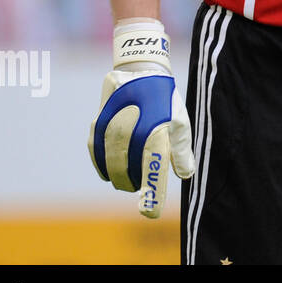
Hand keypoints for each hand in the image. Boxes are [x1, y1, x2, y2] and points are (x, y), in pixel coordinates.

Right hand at [88, 18, 194, 217]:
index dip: (152, 194)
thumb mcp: (179, 119)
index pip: (154, 168)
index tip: (151, 213)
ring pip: (111, 166)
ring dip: (120, 177)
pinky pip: (97, 154)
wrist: (138, 69)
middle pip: (129, 172)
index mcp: (157, 128)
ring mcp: (111, 127)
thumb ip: (181, 148)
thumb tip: (185, 174)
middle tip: (142, 189)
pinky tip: (110, 171)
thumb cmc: (164, 98)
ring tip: (129, 182)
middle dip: (136, 185)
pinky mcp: (97, 126)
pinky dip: (104, 166)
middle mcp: (132, 129)